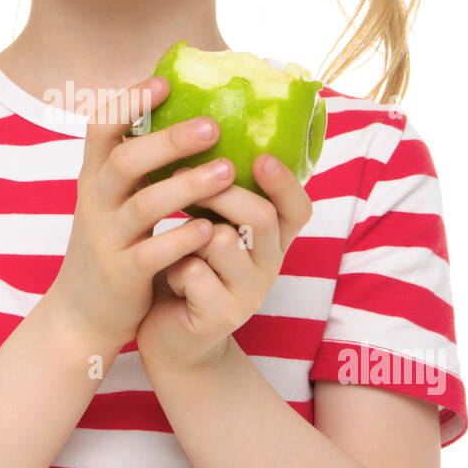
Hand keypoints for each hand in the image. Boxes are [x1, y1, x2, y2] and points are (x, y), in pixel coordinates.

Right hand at [48, 78, 239, 355]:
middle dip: (168, 140)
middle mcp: (95, 202)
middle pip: (125, 160)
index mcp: (95, 177)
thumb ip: (139, 165)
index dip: (129, 102)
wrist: (82, 314)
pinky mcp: (121, 274)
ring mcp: (106, 239)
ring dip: (186, 185)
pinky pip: (151, 253)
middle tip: (213, 125)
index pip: (101, 128)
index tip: (163, 81)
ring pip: (142, 205)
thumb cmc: (113, 245)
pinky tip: (210, 228)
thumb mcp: (115, 200)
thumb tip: (184, 114)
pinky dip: (180, 238)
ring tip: (226, 171)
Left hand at [135, 150, 314, 370]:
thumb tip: (195, 132)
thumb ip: (215, 194)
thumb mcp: (207, 227)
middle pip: (259, 216)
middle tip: (183, 173)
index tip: (260, 157)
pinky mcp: (222, 316)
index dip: (284, 182)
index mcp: (271, 239)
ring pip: (222, 242)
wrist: (171, 335)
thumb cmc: (186, 267)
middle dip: (220, 192)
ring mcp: (249, 293)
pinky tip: (170, 278)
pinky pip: (194, 273)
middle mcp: (269, 264)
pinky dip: (174, 268)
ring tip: (176, 244)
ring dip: (188, 235)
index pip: (297, 207)